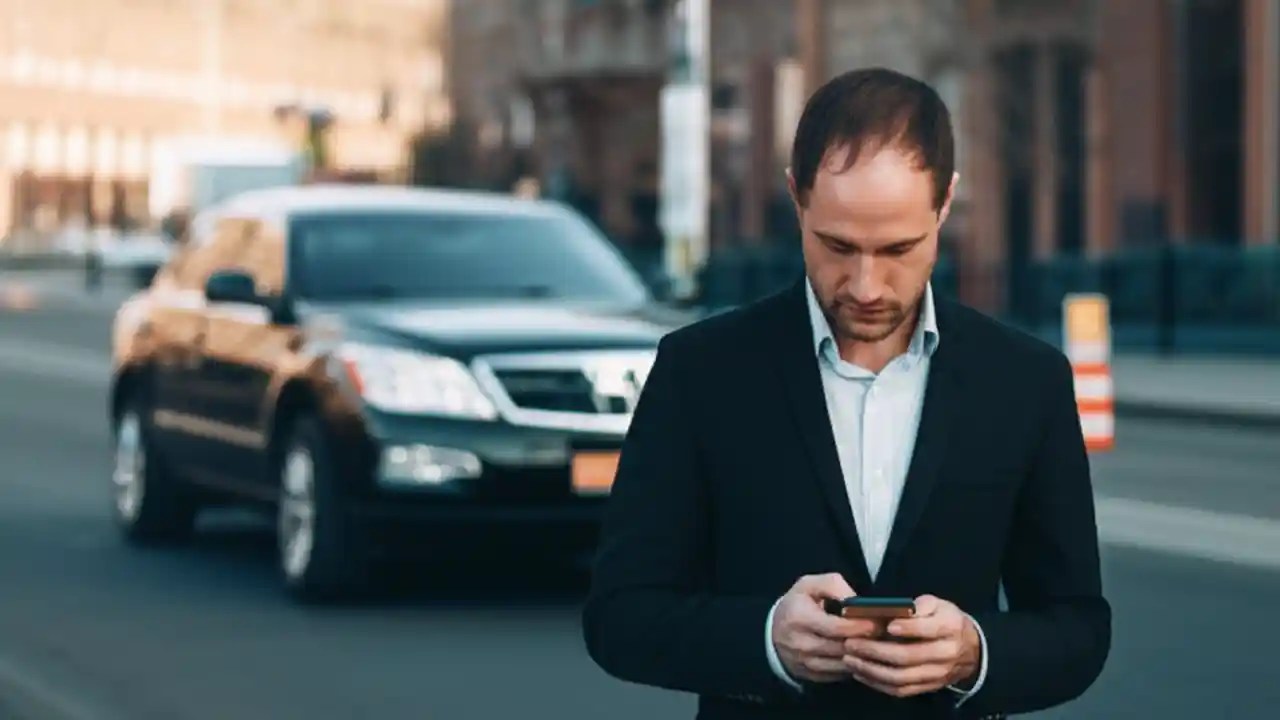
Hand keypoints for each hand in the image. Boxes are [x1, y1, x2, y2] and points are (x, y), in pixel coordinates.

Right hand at [771, 574, 881, 683]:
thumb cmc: (796, 605)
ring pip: (845, 664)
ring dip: (864, 656)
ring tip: (879, 644)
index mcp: (800, 618)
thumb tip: (856, 601)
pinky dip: (856, 666)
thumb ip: (833, 586)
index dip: (859, 626)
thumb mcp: (808, 585)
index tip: (877, 622)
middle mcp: (801, 644)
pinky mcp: (812, 676)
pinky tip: (864, 655)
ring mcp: (806, 663)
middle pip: (843, 647)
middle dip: (867, 641)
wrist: (772, 633)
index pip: (836, 627)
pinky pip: (841, 674)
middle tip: (884, 633)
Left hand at [842, 594, 980, 697]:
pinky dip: (877, 684)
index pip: (928, 629)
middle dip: (875, 651)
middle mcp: (945, 654)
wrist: (970, 649)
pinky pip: (900, 690)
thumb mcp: (938, 604)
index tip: (886, 625)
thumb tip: (901, 608)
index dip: (907, 628)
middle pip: (908, 656)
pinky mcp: (927, 687)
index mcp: (949, 628)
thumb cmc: (945, 620)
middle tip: (851, 643)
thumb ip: (921, 604)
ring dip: (871, 670)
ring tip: (849, 659)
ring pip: (901, 677)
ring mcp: (936, 674)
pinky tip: (860, 673)